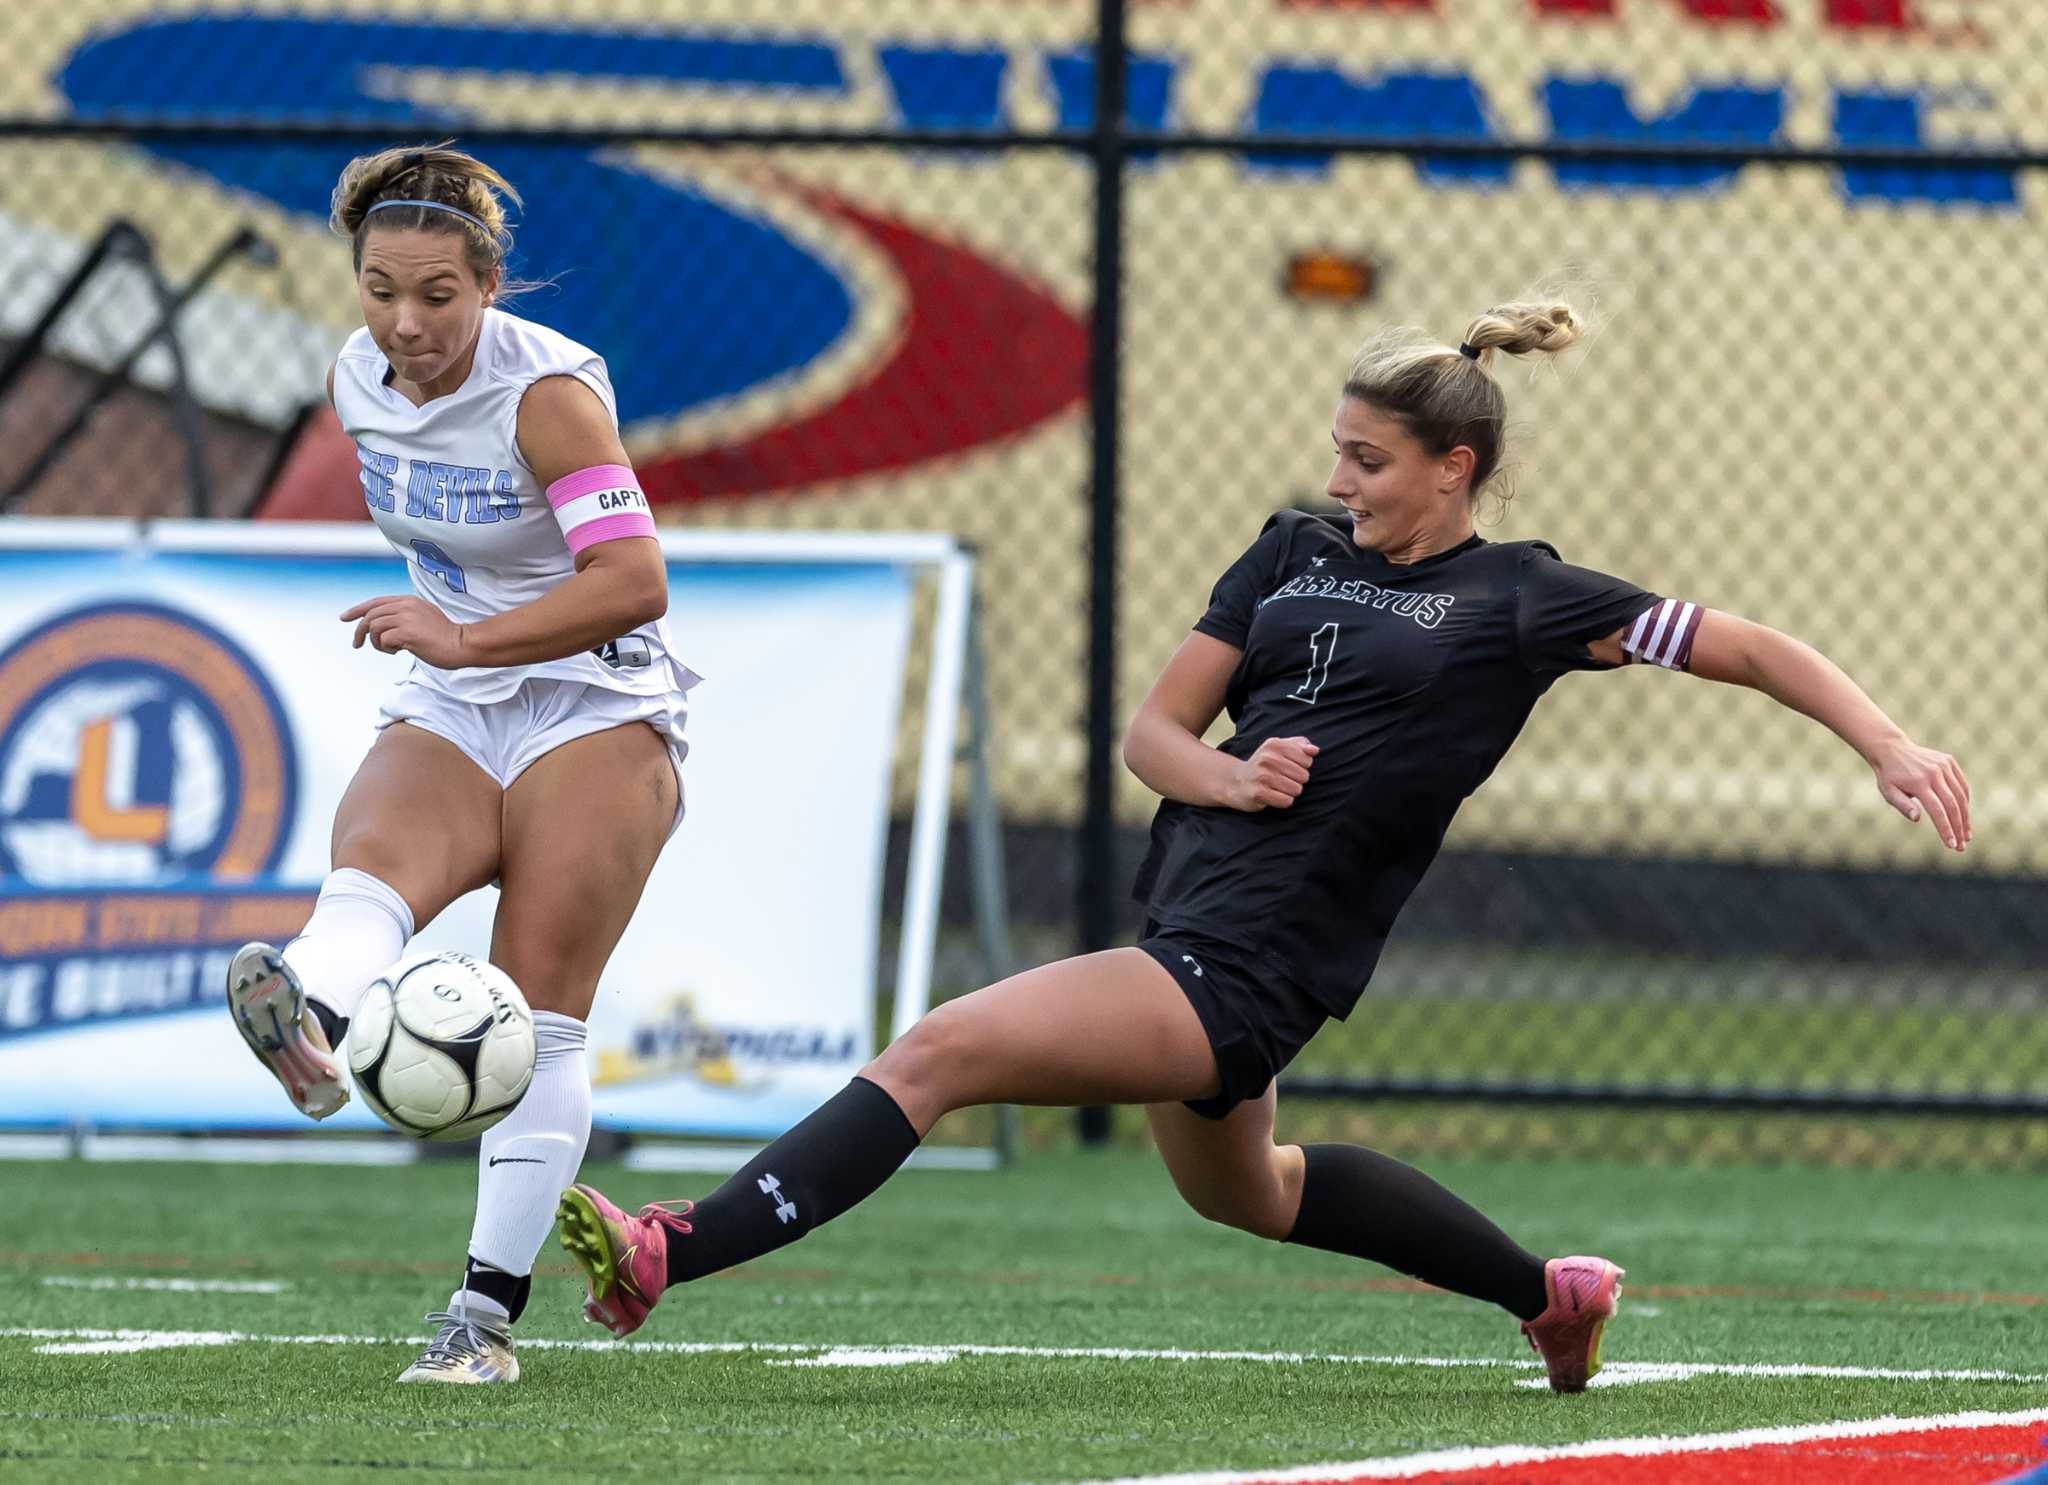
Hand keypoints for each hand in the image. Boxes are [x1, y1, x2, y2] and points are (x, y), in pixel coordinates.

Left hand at [340, 595, 471, 668]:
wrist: (461, 644)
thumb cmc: (444, 637)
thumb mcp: (423, 618)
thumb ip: (405, 617)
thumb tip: (385, 629)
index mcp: (409, 600)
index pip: (376, 602)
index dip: (357, 609)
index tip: (344, 618)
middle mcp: (406, 605)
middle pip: (370, 614)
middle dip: (359, 631)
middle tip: (357, 644)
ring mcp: (406, 617)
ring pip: (374, 626)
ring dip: (376, 642)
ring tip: (389, 649)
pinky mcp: (407, 632)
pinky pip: (384, 639)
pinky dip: (386, 648)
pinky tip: (399, 651)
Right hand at [1226, 736, 1318, 811]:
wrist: (1236, 781)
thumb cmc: (1264, 765)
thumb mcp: (1279, 748)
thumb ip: (1299, 745)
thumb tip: (1314, 750)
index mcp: (1275, 744)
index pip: (1307, 760)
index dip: (1301, 767)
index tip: (1287, 767)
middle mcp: (1268, 758)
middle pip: (1304, 776)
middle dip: (1295, 781)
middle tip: (1280, 779)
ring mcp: (1262, 776)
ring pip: (1297, 790)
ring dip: (1289, 792)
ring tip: (1276, 787)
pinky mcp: (1259, 793)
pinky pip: (1287, 801)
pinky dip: (1282, 801)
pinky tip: (1272, 795)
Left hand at [1871, 739, 1970, 850]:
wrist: (1892, 749)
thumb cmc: (1889, 776)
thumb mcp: (1888, 792)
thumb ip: (1903, 805)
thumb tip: (1917, 819)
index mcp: (1919, 782)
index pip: (1937, 810)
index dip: (1946, 829)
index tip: (1952, 845)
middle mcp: (1935, 773)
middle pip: (1953, 805)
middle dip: (1959, 827)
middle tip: (1962, 846)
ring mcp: (1944, 766)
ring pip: (1961, 795)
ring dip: (1966, 817)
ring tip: (1966, 835)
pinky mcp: (1949, 761)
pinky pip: (1962, 784)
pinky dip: (1965, 801)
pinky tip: (1964, 815)